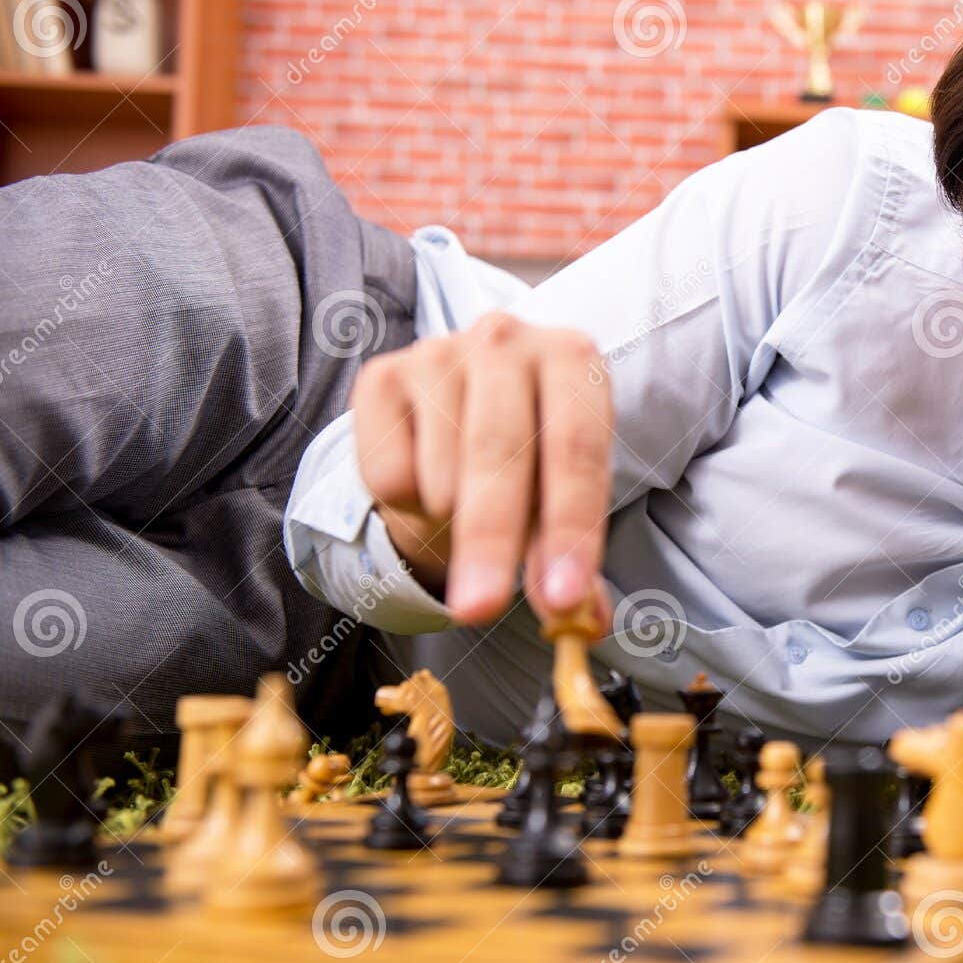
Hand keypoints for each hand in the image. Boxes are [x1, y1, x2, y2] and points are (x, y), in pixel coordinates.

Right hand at [350, 314, 614, 625]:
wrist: (460, 406)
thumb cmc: (531, 457)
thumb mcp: (562, 498)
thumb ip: (572, 559)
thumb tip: (583, 622)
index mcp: (573, 359)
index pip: (577, 450)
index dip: (570, 530)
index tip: (559, 598)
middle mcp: (506, 340)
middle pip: (500, 452)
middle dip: (492, 540)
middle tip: (482, 610)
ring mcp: (438, 352)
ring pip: (439, 469)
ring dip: (448, 524)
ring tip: (463, 519)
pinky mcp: (379, 375)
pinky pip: (388, 470)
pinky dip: (405, 505)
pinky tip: (424, 486)